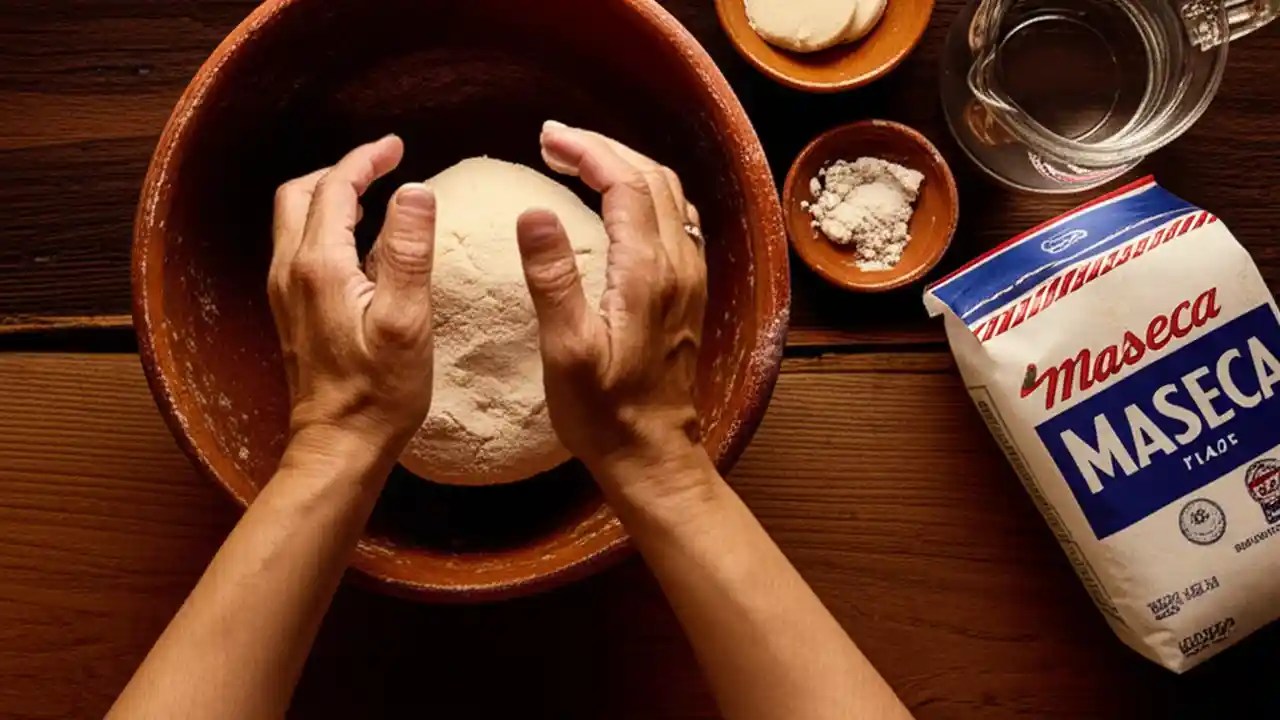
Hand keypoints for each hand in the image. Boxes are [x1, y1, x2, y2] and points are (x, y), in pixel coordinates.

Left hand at [269, 135, 436, 456]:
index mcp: (319, 266)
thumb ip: (407, 252)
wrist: (338, 446)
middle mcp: (291, 272)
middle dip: (341, 171)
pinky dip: (325, 226)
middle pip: (301, 194)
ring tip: (374, 194)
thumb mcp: (406, 321)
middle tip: (383, 164)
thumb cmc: (379, 393)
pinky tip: (358, 243)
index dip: (366, 160)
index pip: (335, 189)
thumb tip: (416, 192)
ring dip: (330, 197)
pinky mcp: (291, 313)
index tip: (397, 147)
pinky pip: (299, 248)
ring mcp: (286, 294)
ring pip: (295, 220)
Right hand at [515, 122, 708, 489]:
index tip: (546, 137)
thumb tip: (535, 212)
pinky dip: (644, 194)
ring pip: (669, 196)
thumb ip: (552, 279)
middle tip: (554, 141)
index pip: (624, 184)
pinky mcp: (688, 293)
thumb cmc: (602, 411)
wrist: (652, 454)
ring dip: (626, 167)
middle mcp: (678, 266)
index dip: (587, 150)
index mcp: (647, 272)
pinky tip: (618, 203)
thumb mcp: (566, 350)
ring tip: (579, 161)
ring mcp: (689, 278)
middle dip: (604, 149)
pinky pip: (675, 220)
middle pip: (652, 178)